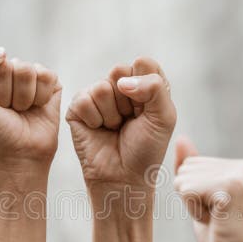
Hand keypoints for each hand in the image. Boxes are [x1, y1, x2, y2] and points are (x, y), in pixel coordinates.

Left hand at [0, 44, 60, 174]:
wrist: (18, 157)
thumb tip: (2, 52)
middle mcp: (2, 72)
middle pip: (4, 62)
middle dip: (3, 90)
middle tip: (3, 110)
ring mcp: (27, 77)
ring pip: (26, 69)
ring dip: (22, 97)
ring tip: (19, 112)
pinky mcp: (49, 84)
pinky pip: (46, 76)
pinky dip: (40, 97)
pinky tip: (35, 109)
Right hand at [66, 57, 175, 196]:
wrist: (123, 178)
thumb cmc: (145, 150)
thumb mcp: (164, 117)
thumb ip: (155, 87)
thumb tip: (121, 81)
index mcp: (143, 84)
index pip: (143, 63)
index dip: (146, 87)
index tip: (147, 112)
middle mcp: (119, 86)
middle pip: (120, 71)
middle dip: (128, 101)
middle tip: (129, 121)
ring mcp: (97, 95)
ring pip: (102, 87)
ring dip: (111, 114)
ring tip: (114, 128)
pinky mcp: (78, 108)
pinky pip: (85, 100)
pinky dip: (95, 120)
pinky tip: (98, 131)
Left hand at [174, 137, 242, 241]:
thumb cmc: (224, 241)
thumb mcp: (207, 201)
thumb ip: (196, 170)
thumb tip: (182, 139)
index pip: (196, 164)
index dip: (199, 194)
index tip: (223, 213)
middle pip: (189, 166)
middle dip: (194, 197)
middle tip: (220, 220)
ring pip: (185, 176)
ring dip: (193, 204)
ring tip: (219, 221)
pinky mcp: (233, 186)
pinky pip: (186, 189)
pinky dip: (193, 211)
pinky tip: (216, 223)